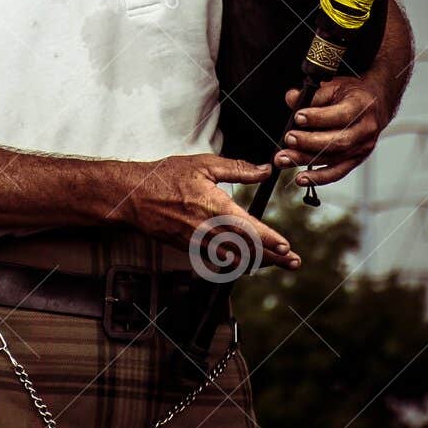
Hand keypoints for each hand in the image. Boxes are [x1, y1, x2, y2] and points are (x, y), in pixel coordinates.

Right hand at [115, 154, 301, 270]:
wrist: (133, 197)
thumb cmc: (166, 177)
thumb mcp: (203, 165)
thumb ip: (238, 168)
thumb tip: (264, 170)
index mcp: (215, 208)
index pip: (249, 229)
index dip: (270, 241)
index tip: (286, 248)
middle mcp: (209, 231)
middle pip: (248, 250)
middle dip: (273, 258)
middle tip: (293, 262)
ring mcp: (198, 243)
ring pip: (235, 259)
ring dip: (258, 262)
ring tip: (278, 263)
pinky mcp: (189, 248)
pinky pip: (219, 258)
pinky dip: (237, 260)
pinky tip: (248, 259)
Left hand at [272, 76, 390, 189]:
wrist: (375, 105)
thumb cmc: (352, 94)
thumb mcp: (335, 86)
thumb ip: (313, 94)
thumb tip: (291, 98)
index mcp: (361, 107)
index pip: (341, 115)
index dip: (318, 118)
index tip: (298, 117)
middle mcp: (365, 129)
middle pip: (337, 141)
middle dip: (309, 142)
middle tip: (288, 138)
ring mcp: (362, 147)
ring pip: (334, 158)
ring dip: (306, 160)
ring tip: (284, 159)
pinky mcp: (356, 159)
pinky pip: (338, 172)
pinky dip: (319, 178)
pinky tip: (301, 178)